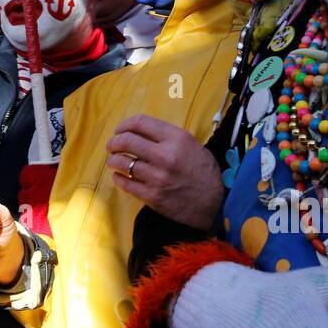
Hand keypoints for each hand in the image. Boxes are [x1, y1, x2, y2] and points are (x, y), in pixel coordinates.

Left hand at [105, 115, 223, 229]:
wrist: (216, 204)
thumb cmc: (204, 171)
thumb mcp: (191, 144)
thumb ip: (167, 136)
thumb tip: (140, 132)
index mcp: (176, 139)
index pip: (140, 123)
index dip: (124, 124)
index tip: (120, 130)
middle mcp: (165, 156)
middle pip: (126, 141)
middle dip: (114, 142)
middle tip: (112, 145)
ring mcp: (157, 178)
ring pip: (122, 163)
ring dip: (113, 160)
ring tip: (114, 160)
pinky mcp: (152, 197)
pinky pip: (125, 184)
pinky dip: (118, 178)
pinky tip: (119, 176)